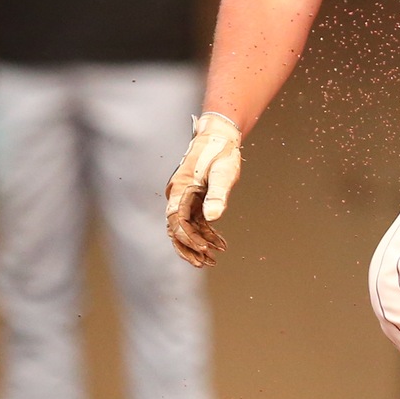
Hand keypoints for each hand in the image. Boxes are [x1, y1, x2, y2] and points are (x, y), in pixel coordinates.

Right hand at [164, 112, 242, 267]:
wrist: (221, 135)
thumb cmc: (221, 151)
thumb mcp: (223, 172)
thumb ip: (217, 194)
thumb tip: (213, 218)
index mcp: (180, 189)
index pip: (176, 220)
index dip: (187, 237)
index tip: (204, 248)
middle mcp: (178, 195)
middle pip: (176, 229)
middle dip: (189, 248)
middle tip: (206, 263)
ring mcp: (185, 198)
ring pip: (186, 228)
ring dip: (198, 244)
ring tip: (213, 259)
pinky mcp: (195, 199)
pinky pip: (196, 222)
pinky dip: (207, 234)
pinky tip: (221, 244)